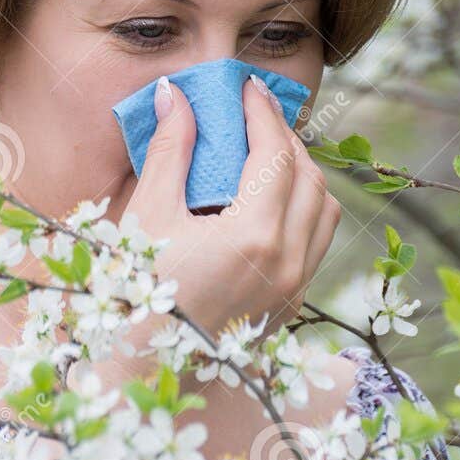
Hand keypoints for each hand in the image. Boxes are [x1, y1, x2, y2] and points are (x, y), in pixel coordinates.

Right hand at [124, 72, 342, 340]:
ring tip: (268, 151)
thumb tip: (177, 95)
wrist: (142, 372)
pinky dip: (303, 208)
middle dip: (285, 137)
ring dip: (303, 172)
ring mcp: (294, 287)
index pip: (275, 154)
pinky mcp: (290, 305)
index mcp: (254, 237)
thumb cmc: (135, 294)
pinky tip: (270, 198)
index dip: (262, 112)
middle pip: (309, 176)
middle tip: (255, 112)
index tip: (246, 86)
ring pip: (324, 210)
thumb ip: (170, 150)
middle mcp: (288, 262)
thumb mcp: (148, 216)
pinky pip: (316, 242)